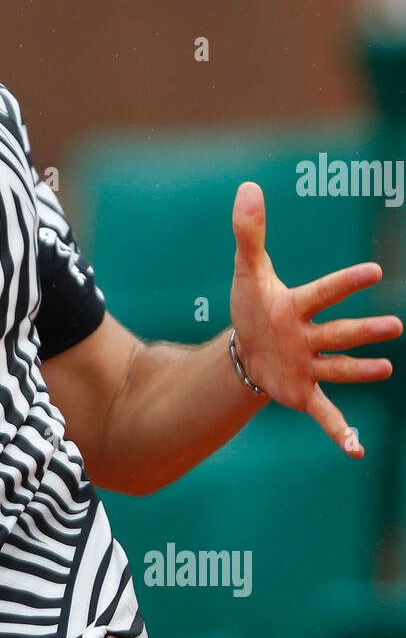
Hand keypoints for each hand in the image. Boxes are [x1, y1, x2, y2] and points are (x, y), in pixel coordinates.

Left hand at [229, 181, 402, 456]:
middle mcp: (310, 336)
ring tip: (386, 369)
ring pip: (338, 369)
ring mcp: (309, 366)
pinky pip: (325, 414)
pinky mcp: (302, 393)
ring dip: (360, 371)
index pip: (324, 293)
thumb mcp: (247, 271)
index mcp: (298, 306)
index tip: (373, 273)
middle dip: (364, 332)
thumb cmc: (254, 307)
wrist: (246, 351)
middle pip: (339, 333)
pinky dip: (339, 432)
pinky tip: (356, 451)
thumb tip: (247, 187)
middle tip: (395, 328)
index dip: (346, 284)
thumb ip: (249, 232)